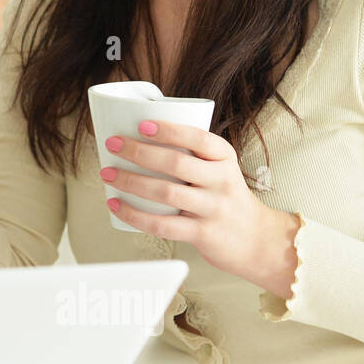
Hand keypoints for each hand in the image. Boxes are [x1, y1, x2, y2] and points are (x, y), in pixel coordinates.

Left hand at [99, 119, 300, 297]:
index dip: (169, 130)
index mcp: (224, 158)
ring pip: (166, 192)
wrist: (256, 238)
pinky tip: (116, 205)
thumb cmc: (225, 196)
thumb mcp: (219, 168)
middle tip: (112, 144)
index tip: (141, 124)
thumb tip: (138, 137)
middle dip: (138, 152)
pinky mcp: (203, 233)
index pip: (198, 138)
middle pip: (176, 163)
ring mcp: (213, 208)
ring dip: (131, 182)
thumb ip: (190, 154)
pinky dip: (135, 215)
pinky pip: (163, 225)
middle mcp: (222, 181)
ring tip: (107, 174)